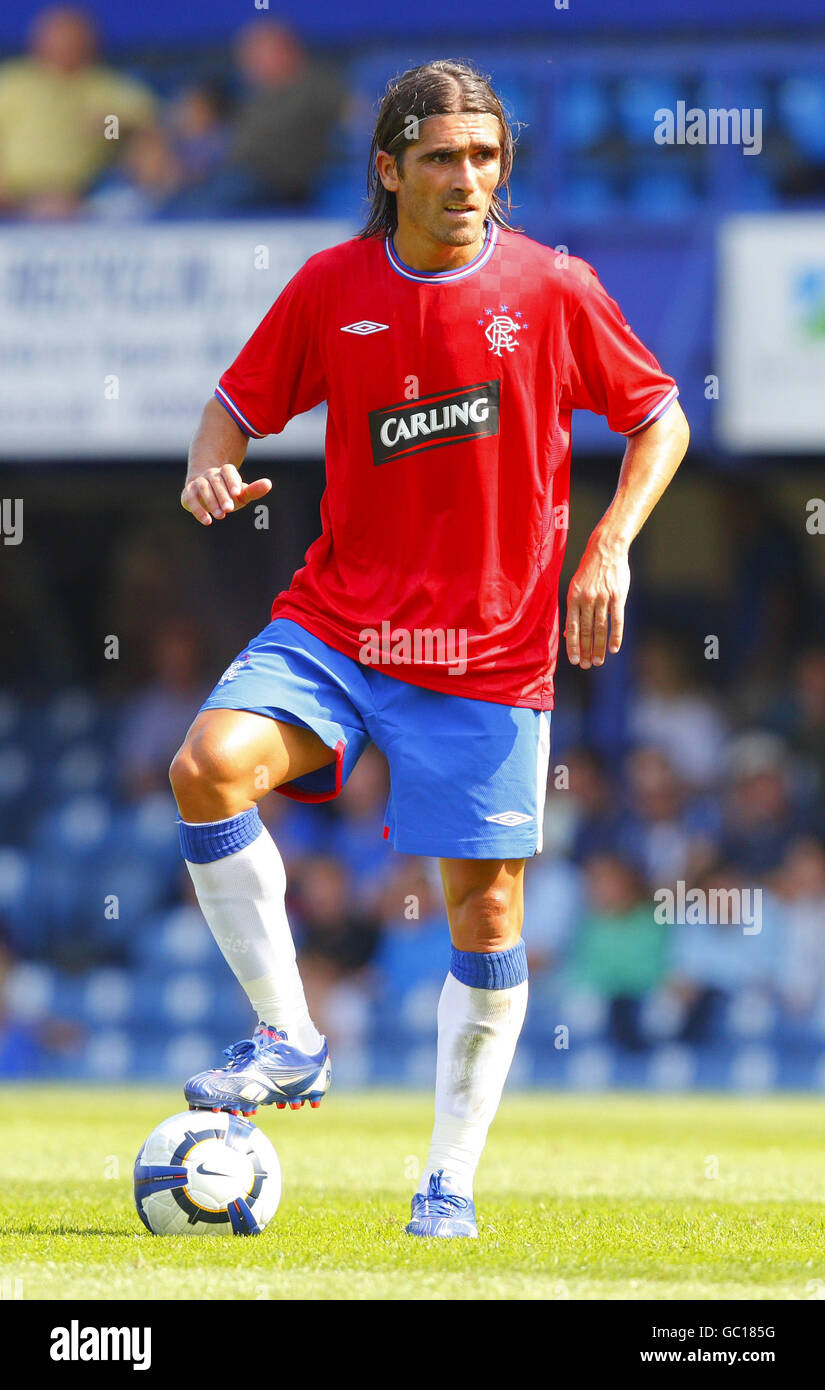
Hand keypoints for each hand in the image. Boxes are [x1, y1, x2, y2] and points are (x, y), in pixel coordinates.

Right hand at [181, 465, 271, 525]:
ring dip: (211, 502)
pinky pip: (191, 499)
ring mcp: (198, 482)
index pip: (227, 471)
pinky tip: (208, 521)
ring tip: (221, 516)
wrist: (202, 492)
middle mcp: (210, 474)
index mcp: (224, 472)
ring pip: (204, 488)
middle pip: (216, 481)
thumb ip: (253, 490)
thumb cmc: (227, 494)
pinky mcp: (188, 493)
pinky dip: (198, 510)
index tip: (237, 493)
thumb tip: (268, 484)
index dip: (232, 480)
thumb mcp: (241, 494)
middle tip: (229, 509)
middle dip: (222, 495)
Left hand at [565, 533, 629, 668]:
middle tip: (587, 665)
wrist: (605, 550)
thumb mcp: (575, 588)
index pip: (573, 627)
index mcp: (573, 598)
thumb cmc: (589, 572)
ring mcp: (602, 598)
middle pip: (587, 631)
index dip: (573, 646)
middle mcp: (586, 599)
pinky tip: (613, 649)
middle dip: (586, 650)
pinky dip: (615, 636)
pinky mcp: (617, 596)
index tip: (574, 660)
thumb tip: (568, 634)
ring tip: (598, 661)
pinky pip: (616, 620)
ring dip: (599, 647)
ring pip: (600, 628)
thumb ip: (573, 611)